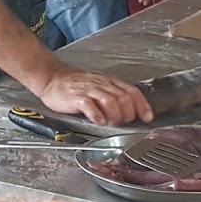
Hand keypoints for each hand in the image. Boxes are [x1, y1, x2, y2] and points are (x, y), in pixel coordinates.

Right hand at [29, 66, 153, 126]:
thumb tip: (131, 112)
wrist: (52, 78)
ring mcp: (89, 90)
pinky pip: (89, 105)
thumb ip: (114, 97)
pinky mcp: (75, 97)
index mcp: (109, 82)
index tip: (147, 117)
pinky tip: (98, 121)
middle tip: (123, 122)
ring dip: (114, 115)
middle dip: (128, 113)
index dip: (142, 105)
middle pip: (123, 98)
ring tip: (110, 123)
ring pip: (109, 101)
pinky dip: (96, 115)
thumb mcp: (99, 87)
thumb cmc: (76, 85)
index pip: (132, 91)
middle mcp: (102, 85)